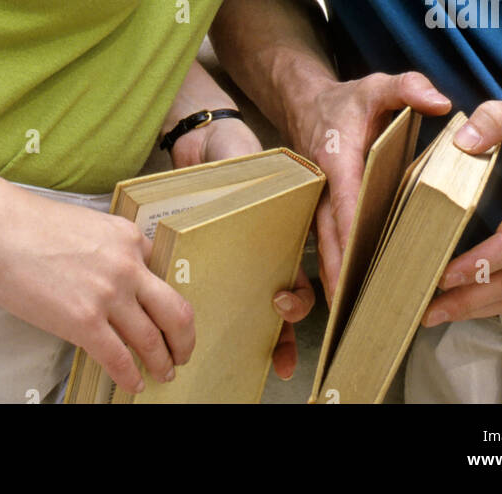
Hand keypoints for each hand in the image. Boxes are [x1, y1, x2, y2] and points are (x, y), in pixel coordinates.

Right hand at [0, 192, 194, 394]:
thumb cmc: (29, 225)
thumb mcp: (87, 227)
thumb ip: (109, 252)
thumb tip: (116, 283)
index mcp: (128, 237)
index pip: (165, 275)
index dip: (169, 302)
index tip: (170, 319)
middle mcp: (127, 265)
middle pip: (176, 311)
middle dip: (184, 339)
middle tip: (182, 353)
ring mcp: (108, 294)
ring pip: (153, 339)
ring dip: (162, 362)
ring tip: (162, 373)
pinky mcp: (84, 321)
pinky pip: (119, 358)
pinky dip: (130, 376)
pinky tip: (132, 383)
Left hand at [170, 114, 315, 378]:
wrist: (200, 139)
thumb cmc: (235, 150)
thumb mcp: (255, 165)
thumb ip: (259, 185)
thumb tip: (256, 204)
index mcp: (283, 235)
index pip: (301, 274)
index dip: (301, 296)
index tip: (286, 304)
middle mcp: (262, 253)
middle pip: (282, 302)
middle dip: (285, 333)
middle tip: (278, 348)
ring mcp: (235, 259)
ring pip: (250, 307)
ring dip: (258, 337)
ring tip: (261, 361)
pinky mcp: (206, 258)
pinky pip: (213, 290)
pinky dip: (210, 312)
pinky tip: (203, 329)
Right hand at [298, 71, 451, 300]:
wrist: (305, 104)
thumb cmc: (345, 102)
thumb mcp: (377, 86)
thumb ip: (408, 88)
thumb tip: (440, 102)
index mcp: (337, 160)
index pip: (346, 203)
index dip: (354, 236)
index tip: (364, 267)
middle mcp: (322, 187)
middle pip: (330, 238)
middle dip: (343, 275)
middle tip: (362, 311)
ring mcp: (318, 204)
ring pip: (324, 249)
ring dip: (338, 282)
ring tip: (359, 318)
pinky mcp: (321, 213)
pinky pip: (326, 247)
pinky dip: (337, 273)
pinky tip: (353, 300)